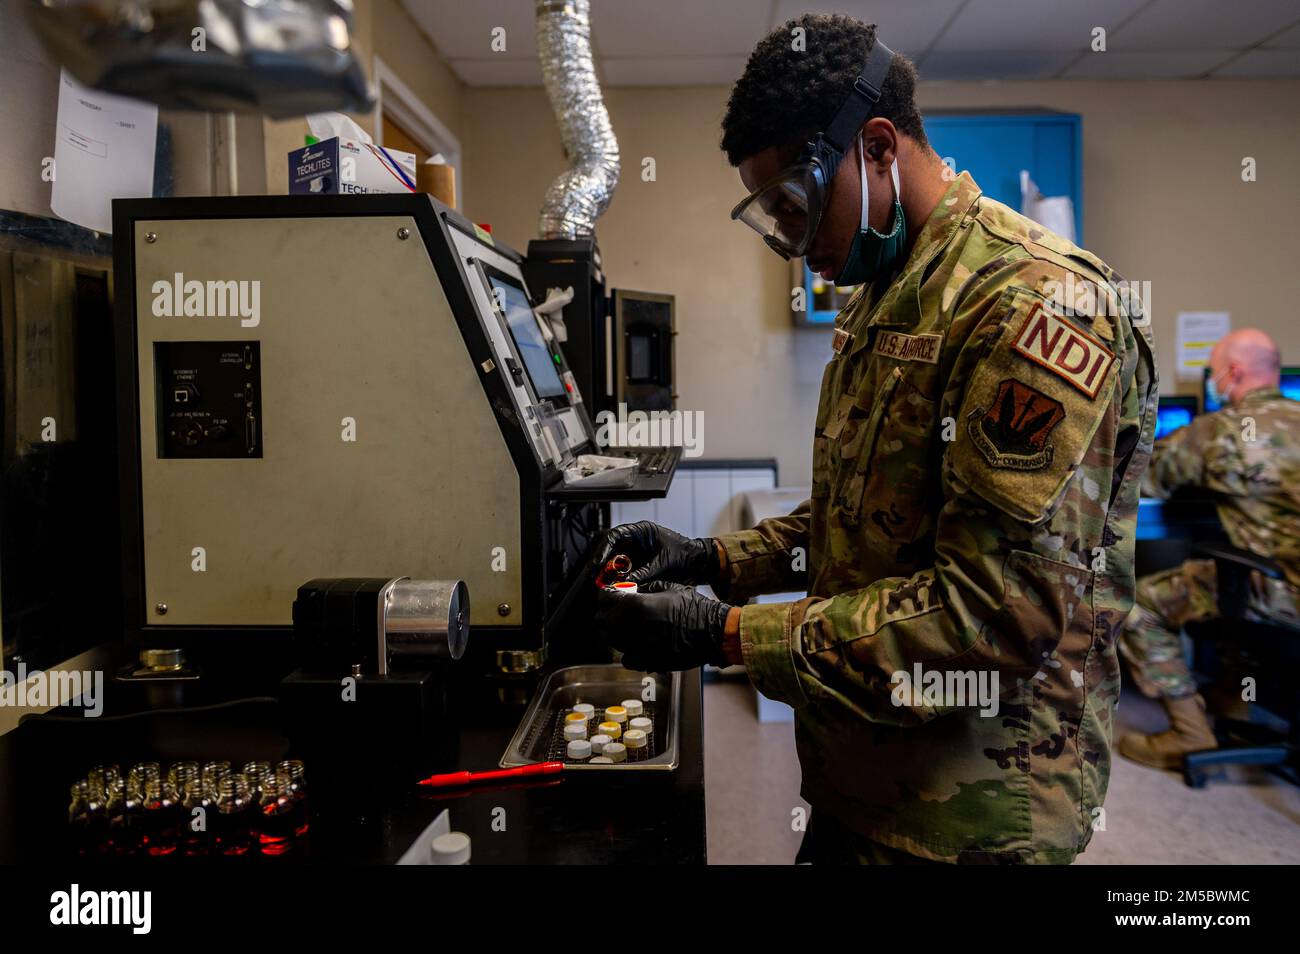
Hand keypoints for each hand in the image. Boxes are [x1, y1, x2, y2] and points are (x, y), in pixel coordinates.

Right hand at [594, 521, 718, 586]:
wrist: (698, 563)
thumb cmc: (685, 555)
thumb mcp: (664, 563)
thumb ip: (645, 572)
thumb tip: (627, 583)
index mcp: (642, 531)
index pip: (615, 535)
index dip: (603, 548)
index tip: (598, 562)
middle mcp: (636, 540)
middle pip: (611, 549)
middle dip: (602, 562)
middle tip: (596, 576)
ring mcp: (636, 552)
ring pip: (615, 561)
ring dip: (609, 572)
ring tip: (604, 583)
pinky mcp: (638, 564)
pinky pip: (623, 571)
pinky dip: (618, 578)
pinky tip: (616, 586)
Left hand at [594, 581, 732, 671]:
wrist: (711, 632)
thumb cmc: (694, 608)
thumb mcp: (668, 587)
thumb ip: (644, 588)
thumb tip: (632, 589)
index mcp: (634, 605)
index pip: (604, 598)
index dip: (606, 595)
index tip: (611, 595)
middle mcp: (629, 627)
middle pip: (602, 621)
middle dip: (607, 613)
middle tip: (618, 609)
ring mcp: (636, 646)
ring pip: (612, 640)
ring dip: (616, 631)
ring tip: (630, 626)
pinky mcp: (646, 661)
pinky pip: (626, 659)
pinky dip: (629, 652)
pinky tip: (639, 645)